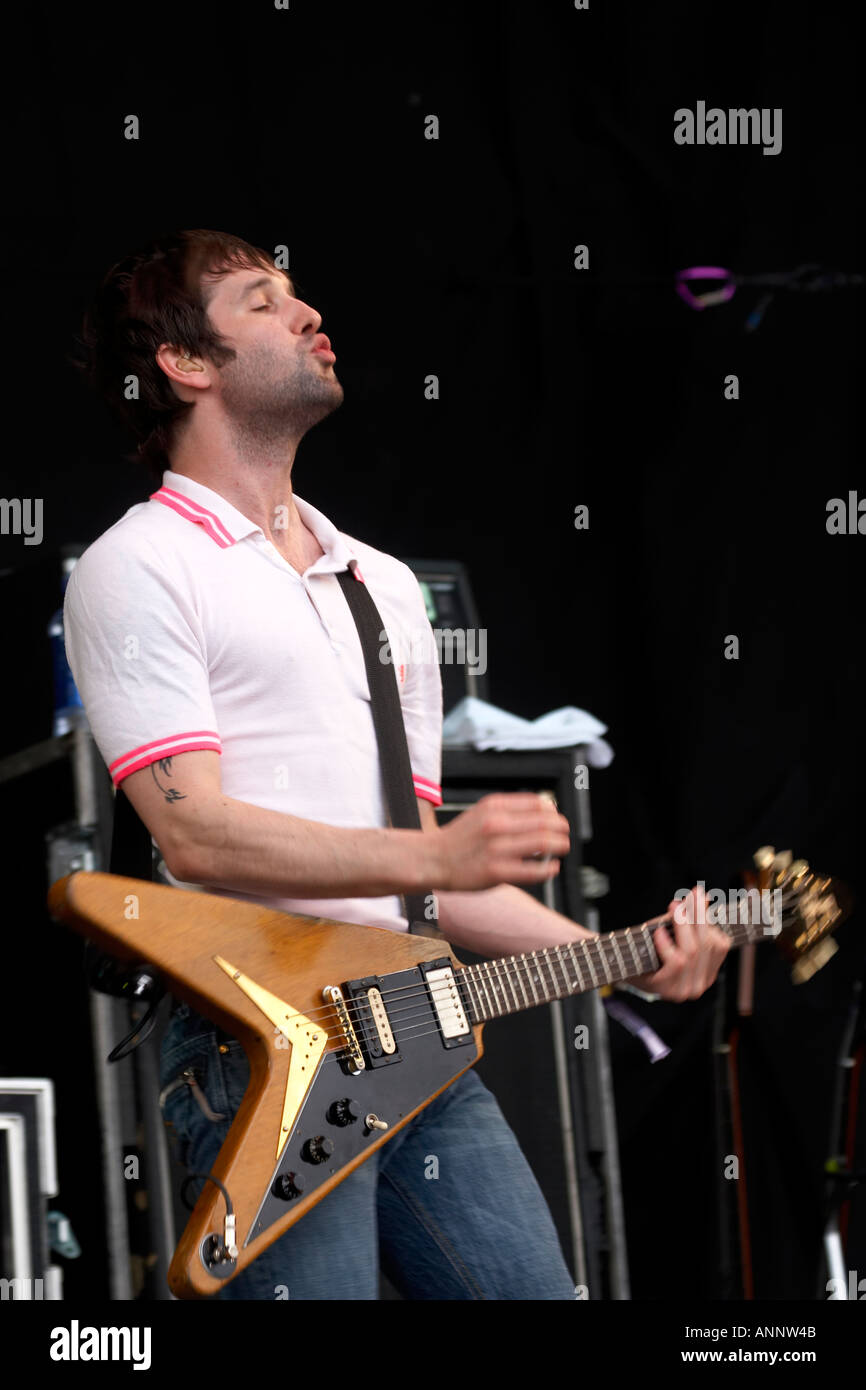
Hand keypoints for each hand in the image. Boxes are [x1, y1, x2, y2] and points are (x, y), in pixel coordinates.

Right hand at [435, 792, 570, 890]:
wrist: (432, 859)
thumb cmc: (460, 838)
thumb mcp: (481, 812)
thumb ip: (509, 809)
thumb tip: (544, 809)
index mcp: (494, 806)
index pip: (538, 803)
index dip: (553, 812)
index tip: (556, 819)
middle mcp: (496, 824)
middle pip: (545, 822)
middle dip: (562, 829)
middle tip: (565, 835)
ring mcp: (497, 848)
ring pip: (543, 843)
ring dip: (560, 846)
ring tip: (562, 849)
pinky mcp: (496, 872)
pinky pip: (533, 870)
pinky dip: (548, 869)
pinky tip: (551, 867)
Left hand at [629, 884, 730, 1000]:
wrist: (619, 966)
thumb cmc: (647, 948)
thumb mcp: (671, 931)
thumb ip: (689, 916)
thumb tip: (704, 894)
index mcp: (707, 973)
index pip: (720, 944)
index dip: (709, 917)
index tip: (698, 893)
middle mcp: (699, 985)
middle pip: (706, 944)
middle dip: (697, 916)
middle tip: (688, 895)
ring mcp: (684, 990)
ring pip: (692, 951)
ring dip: (683, 925)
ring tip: (673, 907)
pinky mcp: (666, 989)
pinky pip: (675, 961)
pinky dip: (667, 944)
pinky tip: (658, 932)